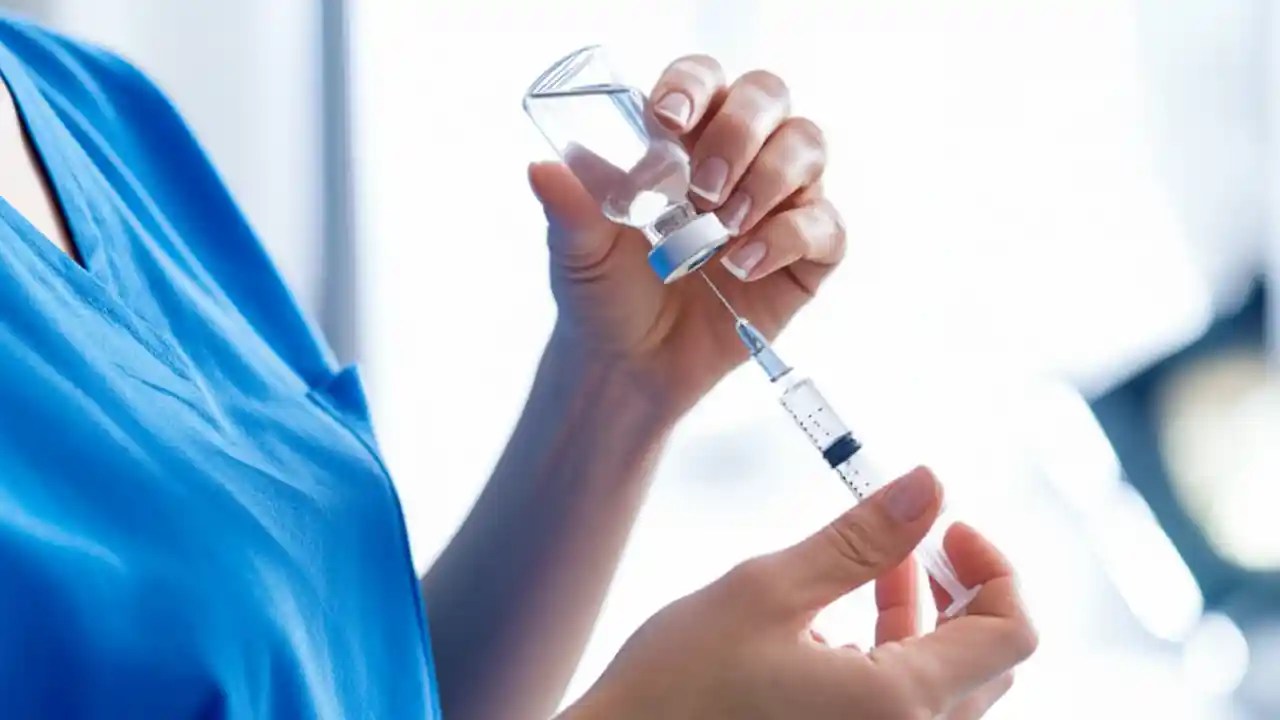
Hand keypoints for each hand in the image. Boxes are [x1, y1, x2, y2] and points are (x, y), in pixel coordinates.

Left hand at [529, 55, 842, 416]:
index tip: (668, 119)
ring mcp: (778, 202)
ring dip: (771, 177)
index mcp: (683, 137)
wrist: (629, 365)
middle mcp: (739, 156)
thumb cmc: (605, 293)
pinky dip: (789, 238)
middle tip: (705, 186)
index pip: (704, 81)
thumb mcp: (578, 249)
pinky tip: (743, 265)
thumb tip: (542, 168)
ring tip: (725, 225)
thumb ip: (569, 206)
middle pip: (767, 98)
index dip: (693, 84)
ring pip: (808, 147)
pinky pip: (825, 226)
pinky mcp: (806, 255)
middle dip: (741, 130)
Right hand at [559, 468, 1037, 719]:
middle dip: (960, 587)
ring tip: (874, 564)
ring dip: (923, 617)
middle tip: (913, 537)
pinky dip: (892, 654)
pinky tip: (836, 620)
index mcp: (899, 707)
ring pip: (946, 685)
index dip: (993, 565)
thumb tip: (930, 485)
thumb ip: (862, 539)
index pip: (1012, 633)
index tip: (946, 525)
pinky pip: (903, 709)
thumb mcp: (769, 591)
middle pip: (987, 661)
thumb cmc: (678, 687)